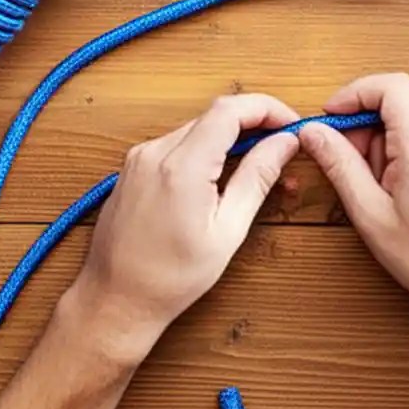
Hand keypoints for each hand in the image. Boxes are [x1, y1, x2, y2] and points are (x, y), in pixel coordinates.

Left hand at [68, 94, 300, 362]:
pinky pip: (177, 145)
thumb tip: (285, 143)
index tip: (292, 125)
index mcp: (182, 167)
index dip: (268, 109)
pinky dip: (206, 152)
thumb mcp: (227, 230)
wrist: (116, 299)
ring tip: (257, 172)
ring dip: (231, 141)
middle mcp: (155, 153)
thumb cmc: (170, 277)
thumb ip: (258, 178)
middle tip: (284, 152)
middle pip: (215, 116)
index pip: (231, 109)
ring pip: (198, 130)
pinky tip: (222, 179)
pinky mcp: (133, 168)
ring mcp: (139, 158)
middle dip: (255, 127)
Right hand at [298, 73, 408, 321]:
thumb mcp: (369, 211)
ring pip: (404, 122)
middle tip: (349, 171)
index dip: (354, 93)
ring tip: (378, 191)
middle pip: (394, 104)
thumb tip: (314, 132)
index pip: (391, 86)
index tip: (330, 116)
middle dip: (363, 130)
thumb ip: (339, 164)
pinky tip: (395, 192)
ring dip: (379, 147)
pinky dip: (397, 154)